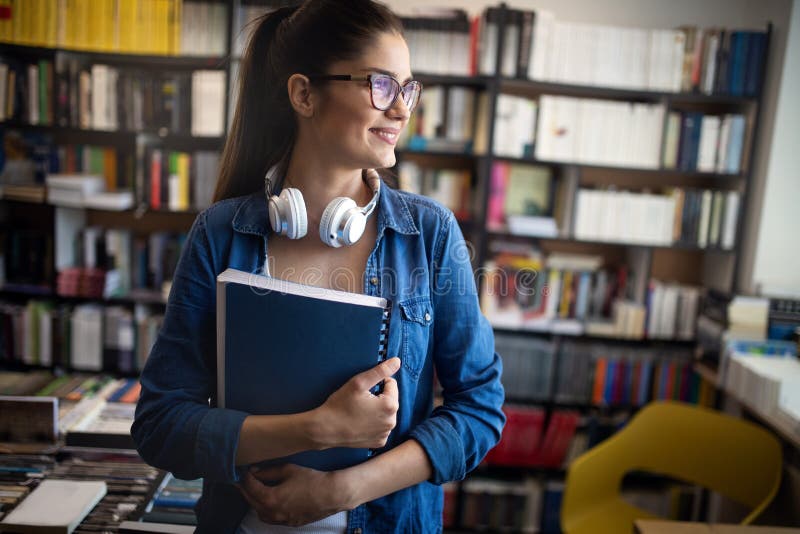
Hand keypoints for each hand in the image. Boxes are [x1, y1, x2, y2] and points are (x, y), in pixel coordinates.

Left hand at [237, 464, 351, 525]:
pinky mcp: (289, 523)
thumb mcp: (288, 470)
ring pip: (259, 512)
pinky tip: (270, 500)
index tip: (246, 469)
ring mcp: (281, 520)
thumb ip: (268, 471)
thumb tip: (254, 471)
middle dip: (246, 489)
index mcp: (270, 498)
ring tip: (256, 489)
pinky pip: (271, 517)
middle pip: (250, 501)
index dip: (245, 476)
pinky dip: (265, 509)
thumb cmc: (311, 480)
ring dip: (254, 501)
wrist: (331, 494)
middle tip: (245, 479)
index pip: (249, 487)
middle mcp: (272, 513)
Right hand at [311, 357, 399, 449]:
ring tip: (359, 412)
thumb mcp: (359, 383)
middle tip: (360, 401)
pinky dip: (374, 424)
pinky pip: (381, 427)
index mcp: (390, 405)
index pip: (391, 384)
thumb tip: (397, 361)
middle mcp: (391, 421)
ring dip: (377, 410)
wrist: (325, 429)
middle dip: (378, 397)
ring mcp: (385, 433)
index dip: (377, 383)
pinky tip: (361, 423)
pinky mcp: (379, 442)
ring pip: (386, 413)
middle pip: (390, 399)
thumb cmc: (340, 405)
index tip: (363, 391)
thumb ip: (380, 371)